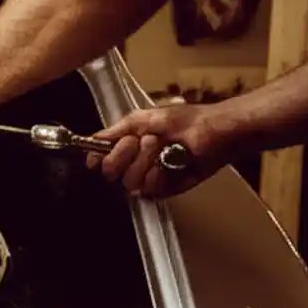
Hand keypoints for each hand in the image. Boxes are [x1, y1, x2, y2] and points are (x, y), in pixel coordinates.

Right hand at [87, 103, 232, 197]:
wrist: (215, 132)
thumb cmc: (185, 120)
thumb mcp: (144, 117)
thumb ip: (116, 130)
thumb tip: (92, 140)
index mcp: (126, 146)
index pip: (100, 158)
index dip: (98, 158)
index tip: (98, 157)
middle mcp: (133, 164)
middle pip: (110, 172)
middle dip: (125, 154)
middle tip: (145, 141)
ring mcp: (148, 179)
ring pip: (129, 181)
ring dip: (147, 162)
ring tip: (164, 149)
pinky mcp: (165, 190)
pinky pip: (149, 189)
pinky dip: (160, 175)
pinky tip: (171, 165)